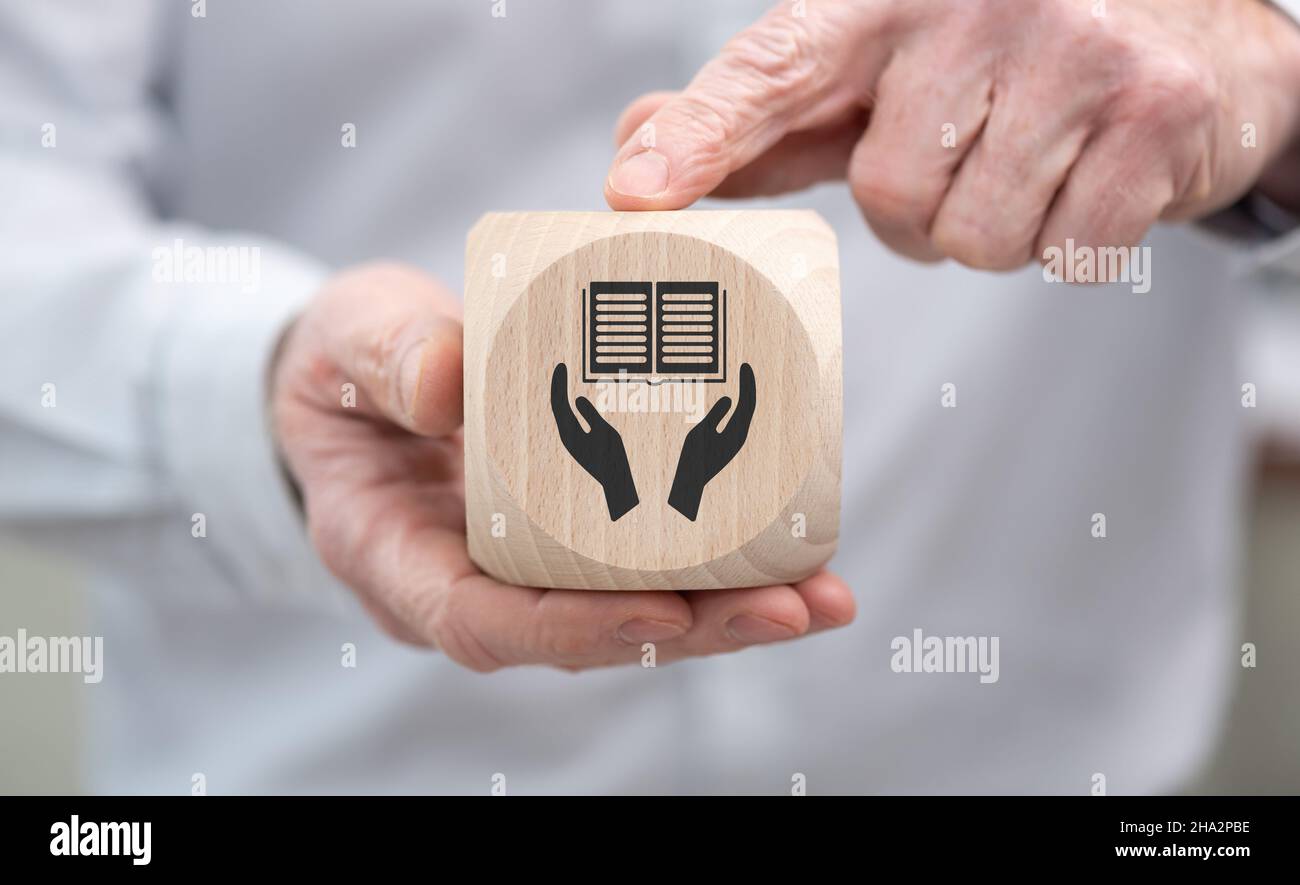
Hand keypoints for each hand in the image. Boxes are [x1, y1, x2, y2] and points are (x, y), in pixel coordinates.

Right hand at [271, 263, 855, 669]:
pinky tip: (796, 551)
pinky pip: (646, 566)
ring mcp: (524, 569)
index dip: (575, 627)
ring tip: (824, 592)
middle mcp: (469, 585)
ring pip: (631, 614)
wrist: (359, 380)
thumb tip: (447, 382)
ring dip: (731, 610)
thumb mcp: (345, 340)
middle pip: (587, 636)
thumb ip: (385, 354)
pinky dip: (722, 564)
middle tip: (795, 607)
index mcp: (397, 557)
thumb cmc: (342, 368)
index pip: (483, 623)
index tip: (664, 609)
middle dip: (696, 631)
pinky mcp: (569, 539)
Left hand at [605, 0, 1299, 265]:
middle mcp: (979, 5)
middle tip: (971, 154)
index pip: (778, 68)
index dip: (704, 134)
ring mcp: (1077, 52)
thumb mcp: (876, 79)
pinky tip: (1089, 179)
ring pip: (970, 236)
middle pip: (886, 194)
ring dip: (990, 231)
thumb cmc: (1003, 68)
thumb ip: (764, 117)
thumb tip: (638, 142)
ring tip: (1032, 163)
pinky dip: (1068, 244)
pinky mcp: (1154, 114)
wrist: (1187, 44)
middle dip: (920, 209)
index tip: (635, 193)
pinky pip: (1064, 253)